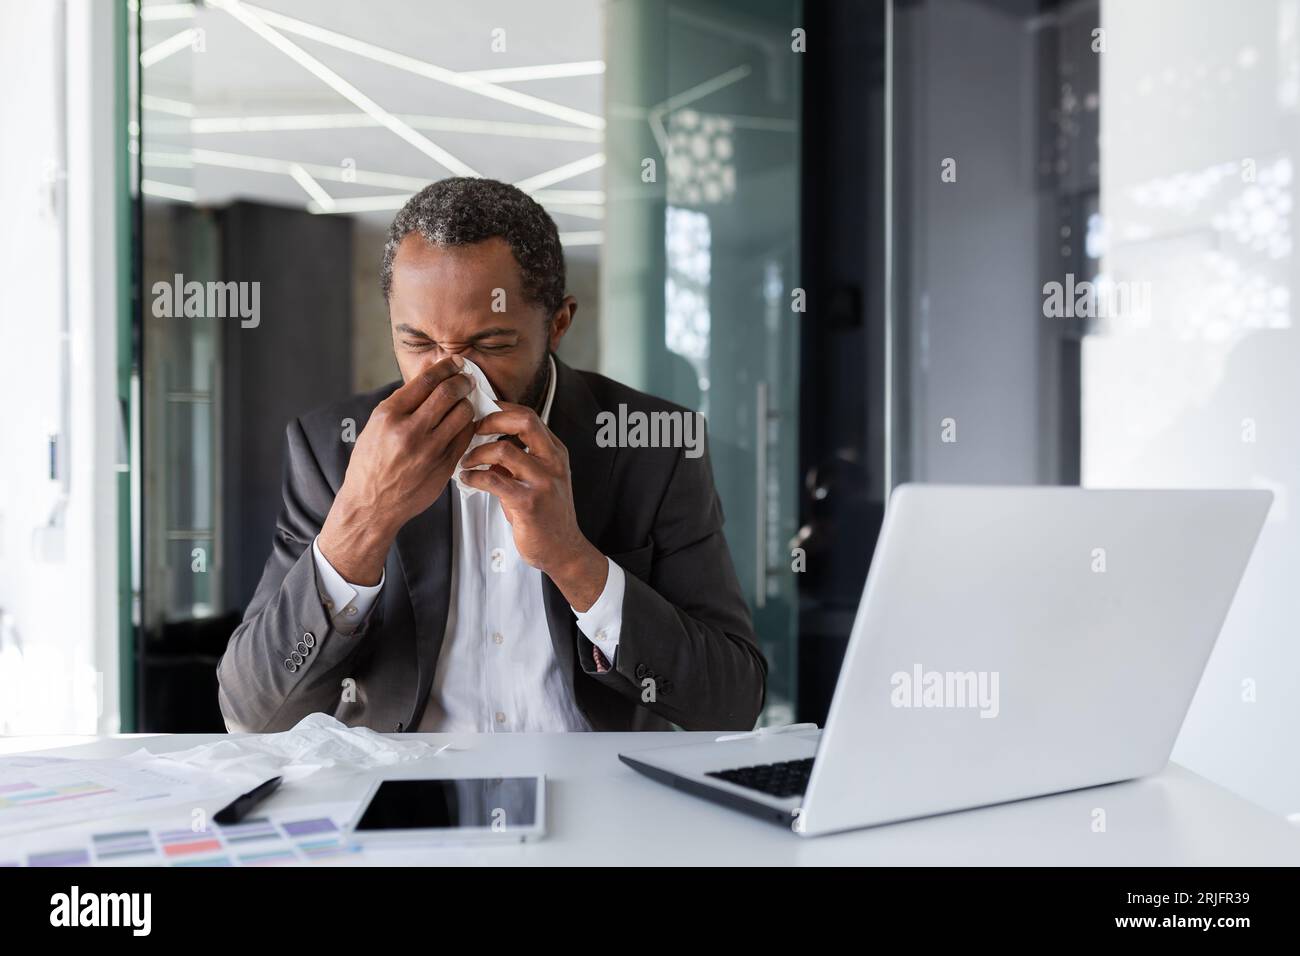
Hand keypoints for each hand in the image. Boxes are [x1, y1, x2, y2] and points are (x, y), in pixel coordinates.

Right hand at [318, 356, 476, 584]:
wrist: (371, 506)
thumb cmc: (371, 465)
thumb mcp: (376, 427)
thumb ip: (402, 404)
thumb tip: (428, 380)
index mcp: (389, 416)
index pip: (426, 380)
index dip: (445, 367)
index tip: (454, 362)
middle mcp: (409, 431)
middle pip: (449, 393)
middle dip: (462, 381)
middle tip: (466, 379)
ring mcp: (429, 450)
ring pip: (463, 413)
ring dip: (468, 403)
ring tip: (465, 402)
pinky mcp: (444, 466)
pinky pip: (465, 437)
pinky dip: (468, 426)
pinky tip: (464, 424)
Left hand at [459, 402, 607, 609]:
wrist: (563, 549)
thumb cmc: (546, 515)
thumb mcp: (537, 479)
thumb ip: (517, 460)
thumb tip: (485, 444)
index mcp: (555, 452)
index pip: (529, 415)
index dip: (501, 408)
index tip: (480, 412)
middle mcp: (553, 462)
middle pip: (524, 421)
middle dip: (491, 420)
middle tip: (471, 430)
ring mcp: (543, 481)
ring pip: (504, 449)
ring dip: (476, 453)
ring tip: (465, 462)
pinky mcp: (529, 502)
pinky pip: (494, 480)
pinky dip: (474, 476)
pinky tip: (467, 479)